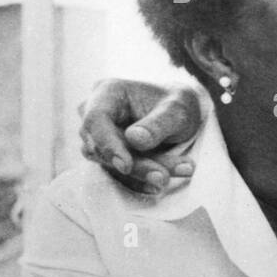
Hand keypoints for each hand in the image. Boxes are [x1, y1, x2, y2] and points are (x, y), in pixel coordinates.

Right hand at [78, 79, 202, 193]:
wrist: (181, 114)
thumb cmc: (177, 104)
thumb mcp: (177, 108)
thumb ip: (158, 124)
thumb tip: (133, 139)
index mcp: (108, 93)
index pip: (95, 120)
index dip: (108, 145)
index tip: (126, 166)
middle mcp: (97, 115)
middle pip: (103, 147)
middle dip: (136, 165)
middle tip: (163, 176)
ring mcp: (100, 138)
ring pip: (113, 164)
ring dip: (144, 173)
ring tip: (180, 171)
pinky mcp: (110, 156)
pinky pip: (121, 174)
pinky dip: (142, 181)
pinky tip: (161, 184)